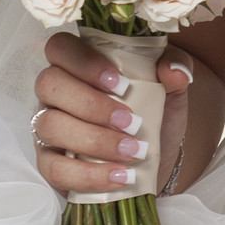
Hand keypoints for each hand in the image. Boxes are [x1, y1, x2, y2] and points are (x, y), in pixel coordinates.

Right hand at [32, 33, 193, 197]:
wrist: (153, 162)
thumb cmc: (152, 117)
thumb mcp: (171, 90)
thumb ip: (177, 69)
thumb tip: (174, 71)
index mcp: (77, 66)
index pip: (60, 47)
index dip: (85, 62)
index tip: (122, 84)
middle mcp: (55, 94)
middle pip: (49, 84)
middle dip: (92, 105)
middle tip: (133, 123)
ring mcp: (47, 128)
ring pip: (50, 125)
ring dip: (95, 140)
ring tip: (134, 151)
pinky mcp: (49, 164)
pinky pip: (52, 169)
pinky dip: (88, 176)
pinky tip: (121, 176)